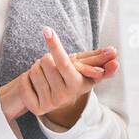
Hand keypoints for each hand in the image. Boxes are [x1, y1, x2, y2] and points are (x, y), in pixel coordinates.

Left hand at [0, 28, 118, 132]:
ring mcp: (49, 104)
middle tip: (53, 63)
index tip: (48, 30)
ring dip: (37, 67)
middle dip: (48, 57)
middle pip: (45, 62)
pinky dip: (26, 78)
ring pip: (33, 71)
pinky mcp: (35, 108)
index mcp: (78, 85)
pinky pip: (23, 82)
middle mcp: (64, 97)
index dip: (56, 46)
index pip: (64, 63)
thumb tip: (115, 54)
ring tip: (46, 73)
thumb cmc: (75, 78)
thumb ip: (102, 61)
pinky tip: (35, 82)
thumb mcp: (89, 70)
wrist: (60, 99)